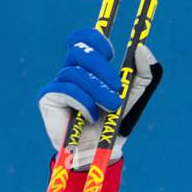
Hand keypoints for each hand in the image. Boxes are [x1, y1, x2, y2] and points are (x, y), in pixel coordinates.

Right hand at [38, 28, 161, 169]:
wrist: (102, 152)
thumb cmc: (115, 124)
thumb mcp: (134, 97)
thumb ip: (143, 74)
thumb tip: (142, 48)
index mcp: (88, 67)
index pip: (84, 38)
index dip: (95, 38)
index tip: (111, 53)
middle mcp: (70, 72)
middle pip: (80, 50)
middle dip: (102, 67)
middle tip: (116, 87)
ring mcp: (57, 84)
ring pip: (76, 73)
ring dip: (98, 91)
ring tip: (110, 108)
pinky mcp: (48, 98)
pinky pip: (67, 90)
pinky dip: (84, 102)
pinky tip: (90, 116)